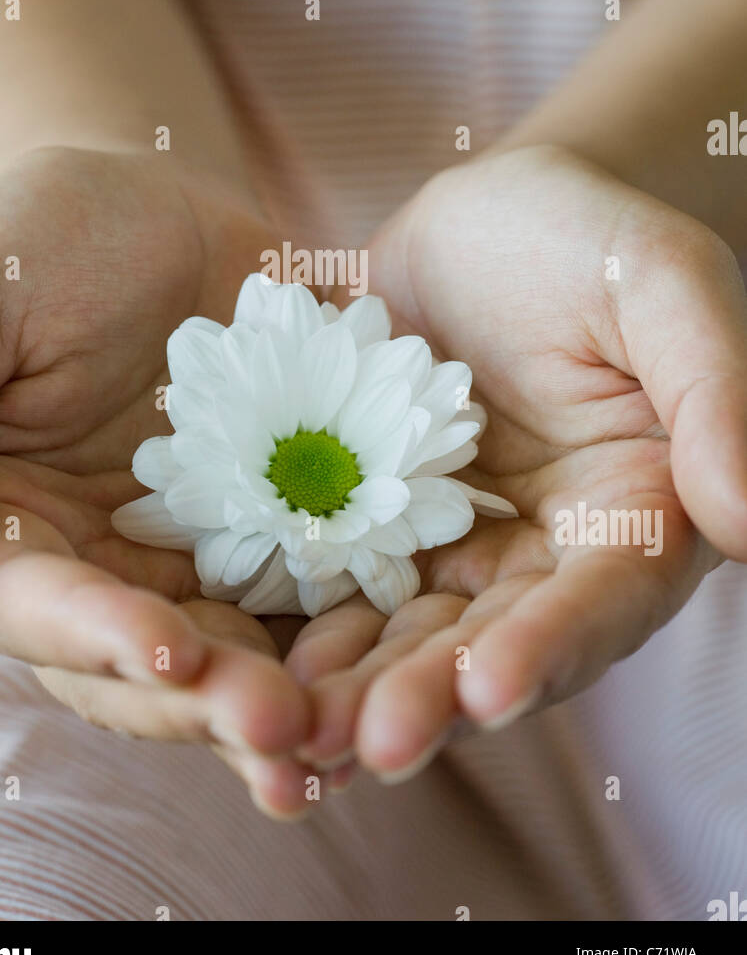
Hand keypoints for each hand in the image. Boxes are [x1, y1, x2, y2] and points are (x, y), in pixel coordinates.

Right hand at [0, 146, 318, 813]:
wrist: (154, 201)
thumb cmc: (31, 237)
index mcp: (2, 527)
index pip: (36, 604)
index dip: (96, 635)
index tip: (168, 650)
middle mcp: (96, 565)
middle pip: (144, 660)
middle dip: (210, 700)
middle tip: (286, 730)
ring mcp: (191, 554)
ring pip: (235, 650)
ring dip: (290, 700)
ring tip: (352, 737)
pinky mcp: (276, 528)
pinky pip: (313, 593)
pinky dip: (353, 640)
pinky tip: (406, 673)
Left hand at [286, 145, 746, 781]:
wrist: (489, 211)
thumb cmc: (591, 233)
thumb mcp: (665, 282)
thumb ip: (715, 393)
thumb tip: (746, 524)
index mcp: (642, 510)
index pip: (606, 596)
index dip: (555, 645)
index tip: (488, 689)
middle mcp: (556, 550)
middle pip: (500, 640)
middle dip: (435, 696)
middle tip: (365, 743)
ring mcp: (466, 541)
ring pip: (416, 631)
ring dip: (360, 687)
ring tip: (294, 735)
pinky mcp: (388, 521)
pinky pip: (350, 583)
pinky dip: (311, 625)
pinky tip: (256, 663)